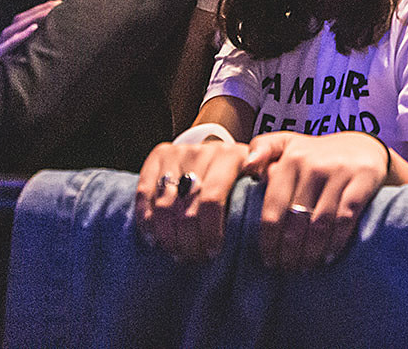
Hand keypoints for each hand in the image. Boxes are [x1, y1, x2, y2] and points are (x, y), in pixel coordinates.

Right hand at [0, 0, 60, 60]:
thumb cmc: (16, 79)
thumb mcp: (28, 61)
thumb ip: (37, 48)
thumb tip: (62, 37)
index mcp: (10, 40)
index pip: (24, 18)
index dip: (40, 9)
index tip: (59, 2)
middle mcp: (2, 42)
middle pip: (18, 20)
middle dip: (39, 11)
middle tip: (58, 4)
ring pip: (11, 30)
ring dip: (30, 20)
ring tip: (48, 13)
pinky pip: (5, 47)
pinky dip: (18, 37)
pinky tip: (32, 30)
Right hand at [135, 139, 250, 260]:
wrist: (219, 150)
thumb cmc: (241, 178)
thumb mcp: (257, 182)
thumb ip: (259, 198)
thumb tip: (262, 229)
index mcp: (233, 157)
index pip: (212, 201)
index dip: (210, 232)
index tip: (212, 253)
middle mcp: (205, 151)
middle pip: (187, 208)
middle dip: (189, 241)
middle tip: (192, 258)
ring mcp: (180, 152)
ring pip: (165, 204)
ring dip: (168, 236)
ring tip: (176, 252)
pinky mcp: (159, 154)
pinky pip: (145, 192)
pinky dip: (147, 219)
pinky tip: (154, 238)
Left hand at [242, 131, 390, 271]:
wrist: (363, 146)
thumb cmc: (316, 154)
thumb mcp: (287, 143)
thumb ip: (262, 148)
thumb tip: (248, 165)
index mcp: (291, 158)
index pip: (273, 208)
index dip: (269, 240)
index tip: (268, 261)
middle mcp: (313, 164)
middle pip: (295, 221)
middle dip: (289, 252)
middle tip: (287, 269)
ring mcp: (339, 172)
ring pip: (319, 224)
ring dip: (310, 252)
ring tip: (304, 267)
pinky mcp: (362, 181)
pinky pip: (344, 220)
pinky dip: (334, 242)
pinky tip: (327, 257)